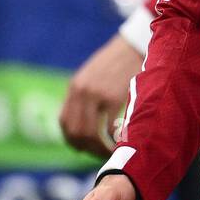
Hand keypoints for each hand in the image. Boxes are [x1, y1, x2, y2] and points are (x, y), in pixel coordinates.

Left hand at [60, 34, 142, 152]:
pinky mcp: (114, 97)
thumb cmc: (118, 62)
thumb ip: (86, 94)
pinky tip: (120, 142)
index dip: (72, 140)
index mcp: (75, 87)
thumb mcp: (95, 75)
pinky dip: (113, 140)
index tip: (83, 148)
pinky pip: (108, 128)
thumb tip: (84, 120)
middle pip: (75, 131)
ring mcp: (97, 95)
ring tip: (110, 151)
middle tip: (99, 153)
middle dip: (86, 147)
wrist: (134, 46)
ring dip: (98, 147)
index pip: (64, 122)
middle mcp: (82, 92)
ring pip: (89, 133)